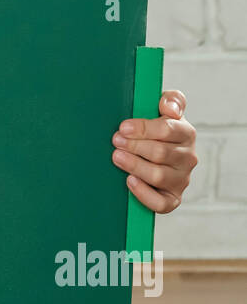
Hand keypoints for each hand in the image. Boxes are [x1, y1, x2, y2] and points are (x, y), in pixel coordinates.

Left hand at [111, 89, 196, 212]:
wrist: (152, 152)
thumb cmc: (155, 128)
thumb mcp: (163, 107)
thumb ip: (172, 100)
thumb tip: (169, 107)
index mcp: (186, 133)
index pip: (168, 129)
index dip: (144, 128)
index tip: (123, 127)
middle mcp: (188, 158)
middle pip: (160, 153)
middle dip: (134, 146)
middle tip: (115, 141)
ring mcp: (181, 179)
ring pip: (159, 176)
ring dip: (135, 166)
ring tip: (117, 157)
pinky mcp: (172, 198)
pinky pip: (161, 203)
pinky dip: (144, 193)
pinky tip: (129, 181)